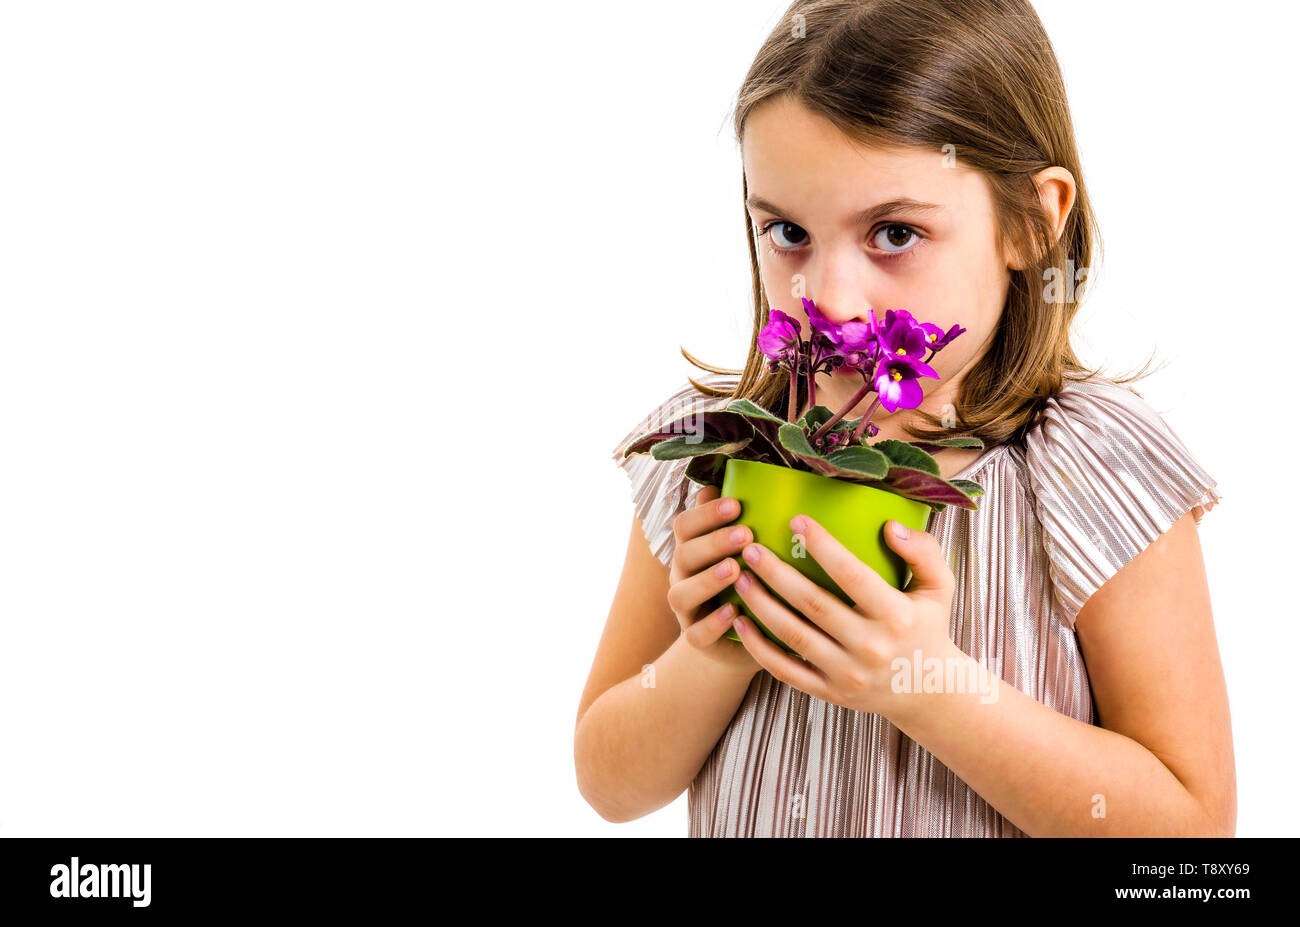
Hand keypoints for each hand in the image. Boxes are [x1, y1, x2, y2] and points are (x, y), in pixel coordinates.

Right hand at [666, 485, 760, 678]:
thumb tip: (744, 483)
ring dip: (707, 580)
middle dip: (713, 542)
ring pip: (681, 593)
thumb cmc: (745, 585)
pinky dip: (713, 623)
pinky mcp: (696, 638)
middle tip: (745, 534)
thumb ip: (739, 522)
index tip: (736, 505)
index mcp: (692, 549)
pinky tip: (735, 612)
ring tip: (735, 569)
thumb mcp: (743, 553)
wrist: (735, 642)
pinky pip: (696, 633)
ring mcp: (686, 609)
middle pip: (684, 554)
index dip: (706, 513)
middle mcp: (683, 576)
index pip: (685, 525)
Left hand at [729, 513, 960, 720]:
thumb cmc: (928, 628)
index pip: (852, 575)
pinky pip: (786, 671)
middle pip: (813, 604)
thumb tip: (890, 526)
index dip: (823, 546)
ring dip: (761, 605)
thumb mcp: (939, 588)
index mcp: (896, 615)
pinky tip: (740, 622)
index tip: (796, 520)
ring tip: (739, 578)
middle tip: (751, 548)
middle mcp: (870, 646)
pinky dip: (759, 648)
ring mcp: (847, 674)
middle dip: (776, 573)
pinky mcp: (830, 693)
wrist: (929, 692)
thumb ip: (923, 551)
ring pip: (793, 636)